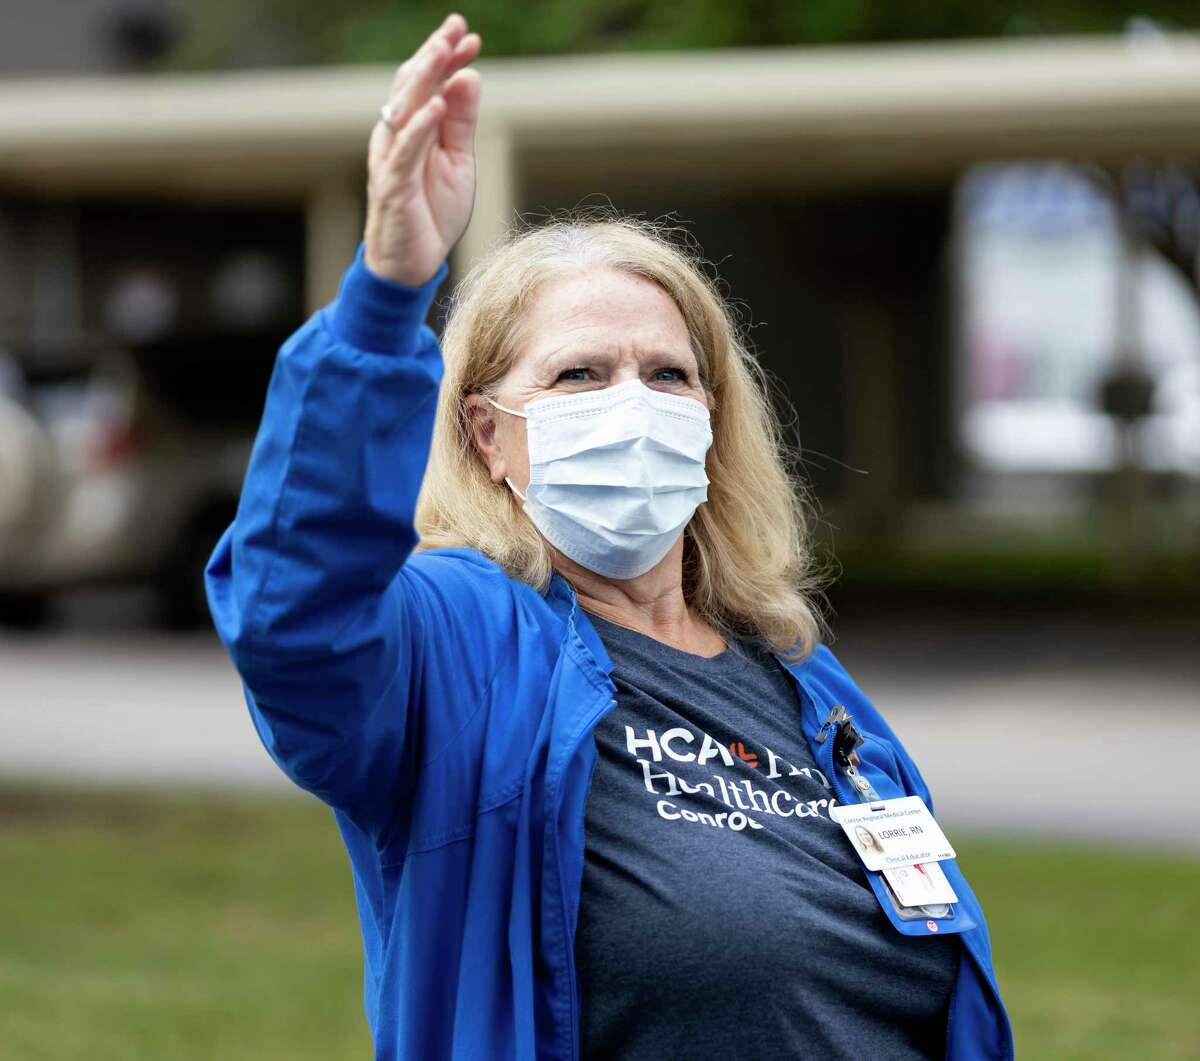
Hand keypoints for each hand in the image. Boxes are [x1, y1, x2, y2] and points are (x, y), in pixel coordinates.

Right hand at [364, 13, 481, 286]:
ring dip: (425, 80)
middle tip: (456, 29)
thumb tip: (469, 76)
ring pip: (403, 110)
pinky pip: (404, 151)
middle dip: (434, 55)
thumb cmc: (432, 213)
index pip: (429, 83)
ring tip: (443, 53)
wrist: (412, 264)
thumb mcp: (457, 162)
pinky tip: (437, 106)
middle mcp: (396, 137)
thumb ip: (461, 122)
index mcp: (414, 129)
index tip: (470, 35)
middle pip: (413, 87)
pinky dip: (419, 127)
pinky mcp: (392, 186)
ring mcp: (392, 160)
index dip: (447, 58)